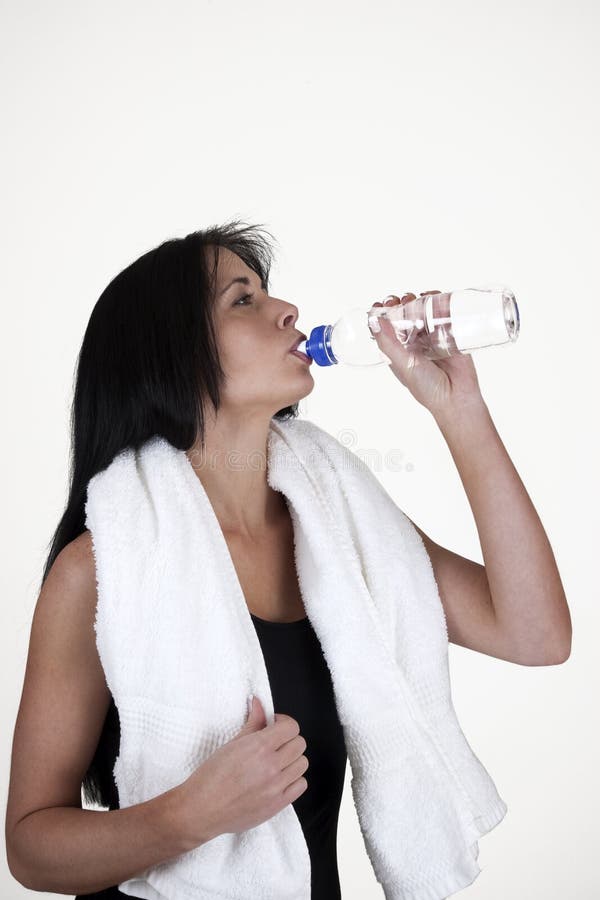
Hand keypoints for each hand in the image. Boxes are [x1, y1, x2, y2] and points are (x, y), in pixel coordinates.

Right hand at [176, 696, 308, 847]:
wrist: (202, 809)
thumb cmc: (211, 777)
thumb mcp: (231, 744)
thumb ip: (252, 722)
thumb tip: (258, 703)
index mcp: (259, 747)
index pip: (292, 727)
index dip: (284, 724)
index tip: (275, 726)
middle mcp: (271, 766)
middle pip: (300, 744)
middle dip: (288, 740)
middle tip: (275, 744)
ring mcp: (276, 787)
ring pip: (302, 764)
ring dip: (292, 760)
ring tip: (276, 762)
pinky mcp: (278, 804)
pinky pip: (301, 785)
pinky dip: (293, 780)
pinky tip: (279, 779)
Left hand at [369, 292, 483, 416]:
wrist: (457, 397)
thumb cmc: (427, 387)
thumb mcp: (402, 364)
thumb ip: (388, 343)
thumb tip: (373, 320)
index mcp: (399, 351)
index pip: (387, 327)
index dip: (382, 313)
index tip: (381, 304)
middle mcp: (414, 343)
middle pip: (404, 315)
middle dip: (399, 303)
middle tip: (399, 300)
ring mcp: (432, 337)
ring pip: (422, 311)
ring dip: (417, 300)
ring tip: (415, 298)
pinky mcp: (450, 334)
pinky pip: (443, 314)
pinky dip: (438, 302)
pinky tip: (434, 296)